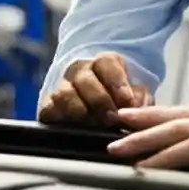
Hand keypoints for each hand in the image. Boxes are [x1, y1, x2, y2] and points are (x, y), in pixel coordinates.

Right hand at [38, 53, 153, 126]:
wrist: (99, 110)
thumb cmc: (121, 100)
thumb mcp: (135, 96)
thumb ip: (140, 98)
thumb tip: (137, 106)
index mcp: (104, 63)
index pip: (106, 63)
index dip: (117, 81)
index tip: (127, 100)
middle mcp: (80, 72)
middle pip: (85, 79)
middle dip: (100, 100)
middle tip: (111, 118)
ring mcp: (63, 88)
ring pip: (64, 93)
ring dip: (79, 109)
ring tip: (93, 123)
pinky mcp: (49, 107)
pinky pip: (48, 110)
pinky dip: (60, 118)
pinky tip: (75, 126)